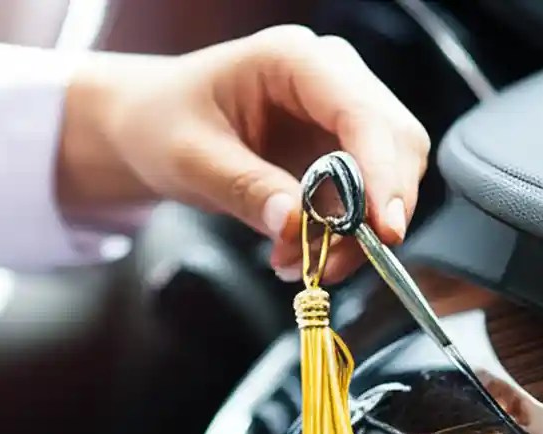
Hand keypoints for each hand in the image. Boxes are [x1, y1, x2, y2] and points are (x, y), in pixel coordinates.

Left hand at [58, 25, 429, 282]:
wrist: (148, 127)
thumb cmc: (161, 123)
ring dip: (356, 232)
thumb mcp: (190, 158)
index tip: (383, 229)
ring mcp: (338, 115)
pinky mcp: (337, 152)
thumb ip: (244, 188)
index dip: (381, 172)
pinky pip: (362, 199)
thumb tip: (293, 224)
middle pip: (394, 143)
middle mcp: (331, 79)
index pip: (362, 112)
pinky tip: (298, 253)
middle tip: (331, 265)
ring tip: (299, 263)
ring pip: (387, 177)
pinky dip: (341, 235)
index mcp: (294, 59)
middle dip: (374, 212)